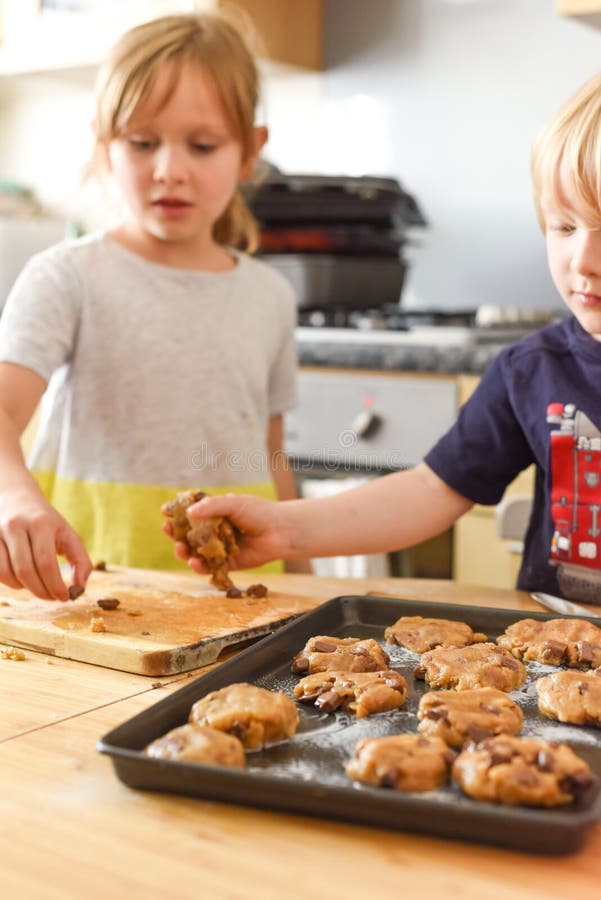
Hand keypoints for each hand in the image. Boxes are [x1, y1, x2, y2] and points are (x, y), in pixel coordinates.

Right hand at [0, 486, 92, 599]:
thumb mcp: (66, 533)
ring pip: (8, 573)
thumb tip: (80, 587)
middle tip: (52, 598)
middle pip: (26, 570)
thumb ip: (80, 559)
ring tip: (38, 586)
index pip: (46, 562)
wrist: (15, 497)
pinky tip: (21, 580)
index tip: (64, 597)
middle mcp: (16, 525)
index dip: (55, 585)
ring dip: (25, 588)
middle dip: (41, 591)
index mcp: (41, 523)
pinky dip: (10, 582)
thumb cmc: (45, 521)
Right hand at [162, 492, 290, 573]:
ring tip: (180, 549)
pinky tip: (194, 563)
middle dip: (175, 533)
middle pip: (188, 534)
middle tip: (168, 530)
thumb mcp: (234, 503)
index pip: (190, 513)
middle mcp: (214, 531)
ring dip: (183, 551)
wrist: (281, 531)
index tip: (165, 512)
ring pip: (195, 552)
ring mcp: (219, 548)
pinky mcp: (227, 564)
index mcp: (214, 513)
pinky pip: (209, 567)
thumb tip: (189, 513)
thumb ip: (212, 507)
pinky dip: (199, 567)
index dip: (176, 513)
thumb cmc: (259, 512)